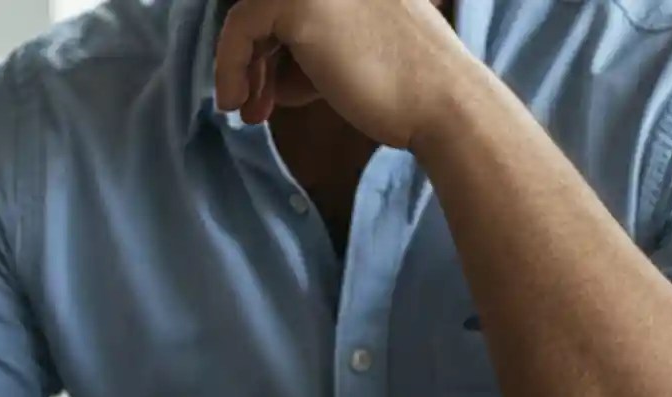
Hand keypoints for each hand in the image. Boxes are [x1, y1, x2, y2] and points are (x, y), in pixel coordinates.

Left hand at [214, 0, 477, 148]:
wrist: (442, 103)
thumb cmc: (405, 90)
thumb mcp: (352, 53)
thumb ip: (314, 46)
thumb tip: (266, 71)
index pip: (294, 8)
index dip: (273, 45)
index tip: (266, 87)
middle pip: (270, 9)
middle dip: (256, 59)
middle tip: (251, 105)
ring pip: (252, 16)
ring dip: (243, 66)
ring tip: (248, 111)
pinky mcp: (299, 3)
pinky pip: (240, 29)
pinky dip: (229, 65)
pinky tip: (234, 99)